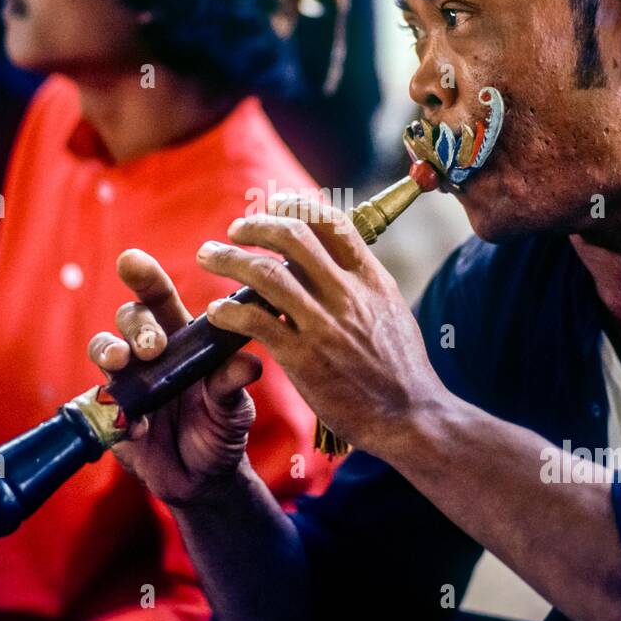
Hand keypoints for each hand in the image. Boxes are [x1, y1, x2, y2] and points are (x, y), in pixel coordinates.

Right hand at [90, 249, 263, 506]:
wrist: (204, 477)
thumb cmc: (222, 429)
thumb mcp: (234, 409)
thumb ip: (233, 385)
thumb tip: (247, 362)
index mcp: (183, 338)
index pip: (160, 298)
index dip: (144, 276)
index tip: (130, 261)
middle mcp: (150, 352)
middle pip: (130, 316)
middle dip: (137, 324)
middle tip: (153, 345)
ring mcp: (127, 379)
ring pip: (104, 347)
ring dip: (110, 349)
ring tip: (123, 362)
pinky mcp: (111, 412)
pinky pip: (101, 400)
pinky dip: (117, 408)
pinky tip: (138, 424)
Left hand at [194, 196, 446, 454]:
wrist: (411, 417)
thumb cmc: (401, 369)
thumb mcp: (391, 311)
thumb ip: (361, 284)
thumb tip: (332, 260)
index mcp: (371, 280)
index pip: (333, 223)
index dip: (298, 206)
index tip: (276, 204)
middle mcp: (348, 296)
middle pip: (293, 238)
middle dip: (257, 225)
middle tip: (235, 229)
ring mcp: (325, 326)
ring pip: (267, 275)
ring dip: (230, 259)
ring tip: (209, 255)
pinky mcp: (304, 359)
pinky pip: (256, 322)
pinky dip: (229, 311)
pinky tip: (216, 310)